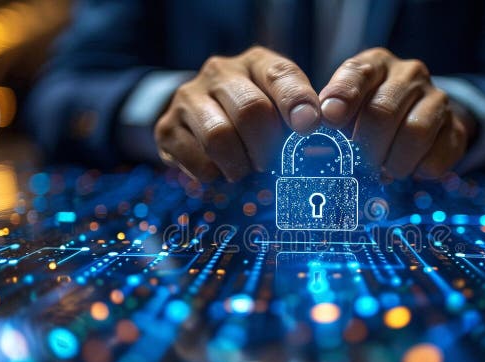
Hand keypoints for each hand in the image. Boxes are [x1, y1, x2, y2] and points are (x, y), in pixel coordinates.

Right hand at [154, 46, 320, 181]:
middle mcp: (219, 72)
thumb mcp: (281, 109)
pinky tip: (219, 169)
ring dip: (239, 164)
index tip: (308, 127)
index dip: (297, 102)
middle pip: (251, 110)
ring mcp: (188, 97)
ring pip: (220, 137)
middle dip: (267, 146)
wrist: (199, 119)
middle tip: (269, 163)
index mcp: (256, 63)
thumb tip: (318, 143)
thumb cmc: (257, 118)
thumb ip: (301, 119)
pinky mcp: (166, 128)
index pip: (280, 75)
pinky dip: (215, 175)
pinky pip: (197, 161)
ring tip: (244, 169)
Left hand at [319, 48, 468, 179]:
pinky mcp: (455, 128)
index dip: (342, 98)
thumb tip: (310, 139)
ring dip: (393, 161)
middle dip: (365, 146)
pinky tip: (408, 169)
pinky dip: (418, 170)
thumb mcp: (343, 110)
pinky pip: (438, 155)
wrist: (417, 117)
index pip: (357, 75)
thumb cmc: (366, 115)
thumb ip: (328, 120)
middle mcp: (408, 75)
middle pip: (383, 111)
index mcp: (375, 65)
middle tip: (358, 166)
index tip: (329, 120)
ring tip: (383, 171)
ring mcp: (437, 99)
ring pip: (415, 133)